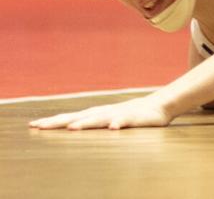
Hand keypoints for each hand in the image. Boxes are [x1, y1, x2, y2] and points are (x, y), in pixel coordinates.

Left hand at [29, 94, 174, 129]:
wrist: (160, 105)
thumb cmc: (131, 114)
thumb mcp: (109, 118)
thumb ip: (93, 121)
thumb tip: (71, 125)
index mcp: (96, 114)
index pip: (70, 117)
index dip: (52, 121)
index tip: (33, 125)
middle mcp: (103, 113)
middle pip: (78, 117)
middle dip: (58, 122)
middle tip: (39, 126)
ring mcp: (118, 114)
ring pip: (99, 119)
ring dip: (86, 123)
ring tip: (72, 129)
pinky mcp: (134, 118)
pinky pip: (125, 121)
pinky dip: (118, 123)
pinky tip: (113, 128)